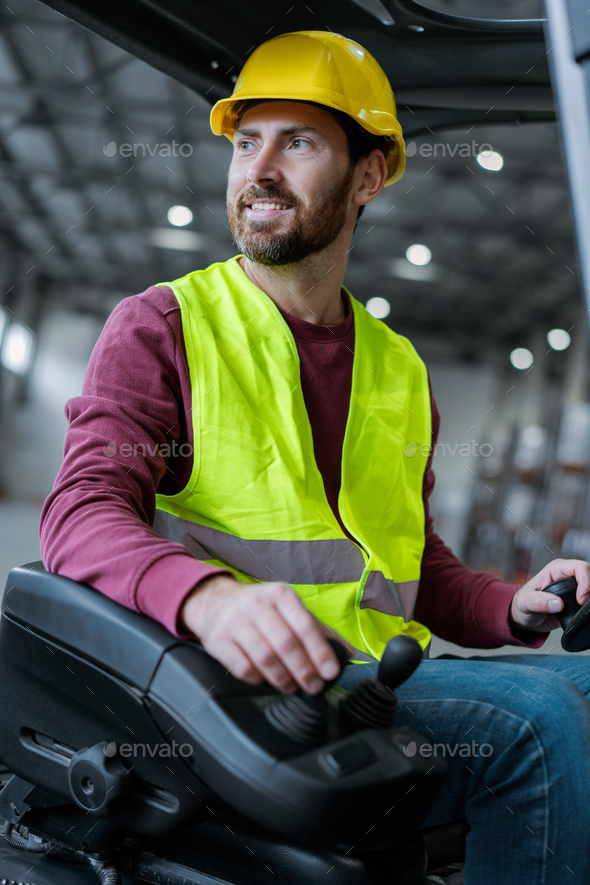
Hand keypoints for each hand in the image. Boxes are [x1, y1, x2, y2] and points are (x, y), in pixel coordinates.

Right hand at [180, 574, 353, 694]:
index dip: (320, 651)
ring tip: (293, 687)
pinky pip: (243, 667)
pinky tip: (267, 681)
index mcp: (280, 595)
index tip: (331, 672)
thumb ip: (317, 630)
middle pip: (285, 643)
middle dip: (303, 670)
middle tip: (314, 686)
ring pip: (264, 657)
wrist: (214, 602)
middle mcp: (256, 605)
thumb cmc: (259, 609)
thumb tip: (348, 653)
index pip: (304, 625)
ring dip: (283, 678)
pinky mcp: (218, 640)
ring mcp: (235, 622)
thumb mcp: (288, 609)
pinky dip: (259, 679)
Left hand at [509, 559, 589, 633]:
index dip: (585, 581)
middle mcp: (567, 576)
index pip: (579, 567)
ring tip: (586, 610)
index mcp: (556, 570)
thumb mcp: (525, 603)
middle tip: (585, 606)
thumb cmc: (522, 605)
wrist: (525, 618)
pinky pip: (589, 601)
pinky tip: (585, 614)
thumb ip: (538, 602)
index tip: (581, 599)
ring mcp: (574, 589)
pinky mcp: (577, 601)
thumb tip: (557, 604)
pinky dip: (589, 607)